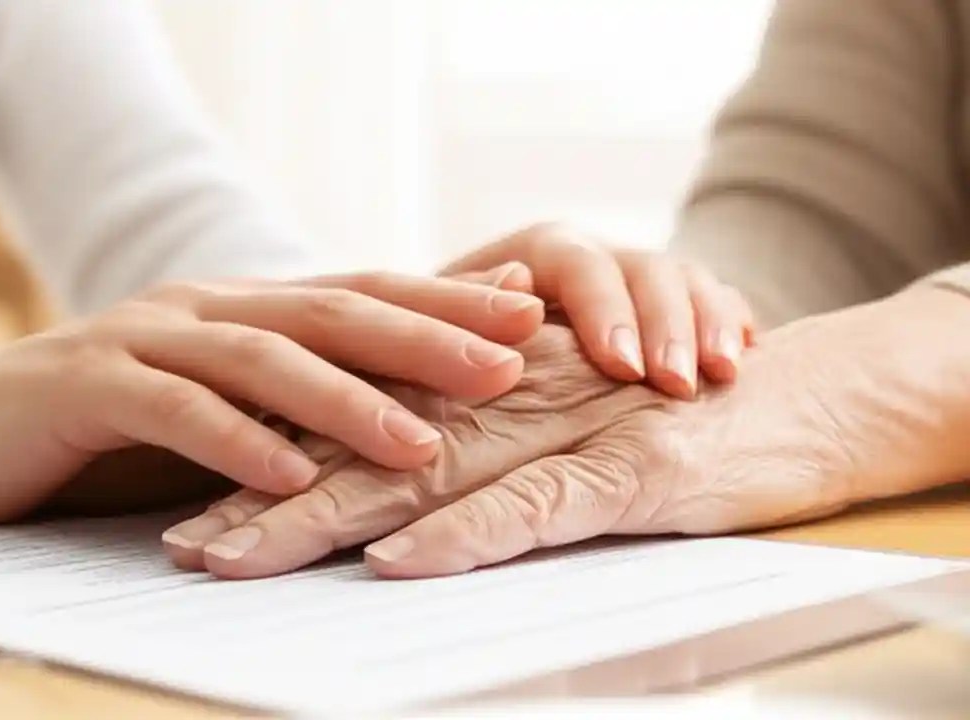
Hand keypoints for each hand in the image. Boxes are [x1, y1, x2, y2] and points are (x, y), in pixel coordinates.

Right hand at [0, 269, 544, 522]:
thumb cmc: (97, 427)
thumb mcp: (206, 404)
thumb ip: (281, 397)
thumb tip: (390, 407)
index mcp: (237, 308)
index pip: (359, 295)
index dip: (445, 303)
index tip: (532, 318)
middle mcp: (200, 309)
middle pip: (331, 311)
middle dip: (426, 336)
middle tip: (512, 360)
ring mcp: (143, 340)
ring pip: (263, 358)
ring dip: (347, 399)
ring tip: (419, 440)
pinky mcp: (87, 384)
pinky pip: (174, 410)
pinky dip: (236, 441)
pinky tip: (289, 474)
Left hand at [163, 287, 969, 577]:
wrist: (799, 399)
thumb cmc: (669, 419)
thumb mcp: (556, 429)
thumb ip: (478, 455)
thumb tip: (393, 509)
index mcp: (480, 390)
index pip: (354, 431)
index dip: (268, 470)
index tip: (191, 513)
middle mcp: (503, 401)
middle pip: (361, 453)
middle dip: (261, 501)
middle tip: (183, 545)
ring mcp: (561, 430)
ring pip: (420, 475)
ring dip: (323, 517)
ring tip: (239, 555)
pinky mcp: (627, 469)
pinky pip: (534, 506)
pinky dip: (463, 533)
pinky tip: (398, 559)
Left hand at [444, 223, 755, 397]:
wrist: (481, 363)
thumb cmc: (449, 357)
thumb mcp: (443, 331)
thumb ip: (466, 307)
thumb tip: (515, 282)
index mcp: (532, 255)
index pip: (573, 262)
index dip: (603, 310)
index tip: (622, 365)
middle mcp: (590, 260)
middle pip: (640, 270)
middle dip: (664, 323)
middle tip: (677, 382)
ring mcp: (637, 285)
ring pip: (685, 284)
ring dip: (707, 326)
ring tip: (724, 375)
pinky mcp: (675, 315)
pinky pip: (716, 304)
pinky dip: (733, 326)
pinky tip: (751, 359)